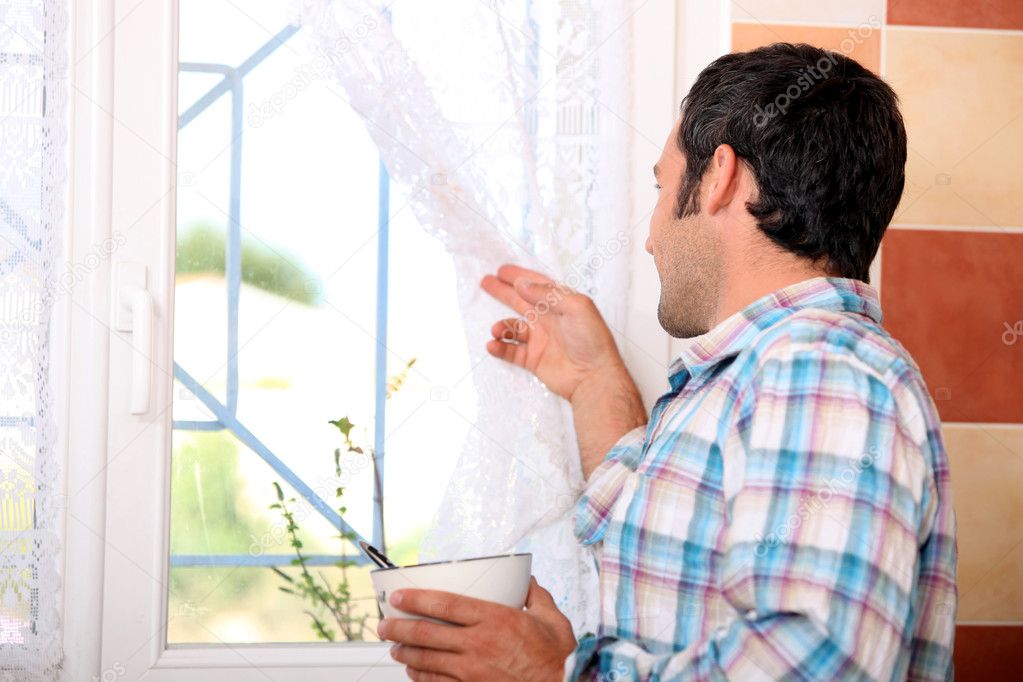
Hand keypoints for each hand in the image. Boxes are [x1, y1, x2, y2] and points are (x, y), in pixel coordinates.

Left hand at [377, 577, 575, 681]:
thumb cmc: (557, 658)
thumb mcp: (553, 620)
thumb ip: (536, 596)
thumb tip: (527, 581)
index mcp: (495, 619)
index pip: (445, 605)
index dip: (417, 599)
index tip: (399, 596)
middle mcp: (479, 644)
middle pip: (427, 633)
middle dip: (399, 627)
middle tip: (385, 624)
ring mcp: (472, 671)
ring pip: (427, 660)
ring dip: (405, 652)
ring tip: (394, 646)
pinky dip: (421, 677)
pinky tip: (413, 671)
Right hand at [482, 264, 646, 475]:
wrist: (593, 377)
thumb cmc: (592, 340)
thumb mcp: (577, 307)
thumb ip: (548, 294)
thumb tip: (522, 284)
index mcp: (560, 305)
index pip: (536, 286)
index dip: (519, 277)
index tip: (501, 270)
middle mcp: (549, 320)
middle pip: (520, 302)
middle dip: (503, 292)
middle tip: (485, 283)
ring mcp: (540, 340)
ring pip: (513, 328)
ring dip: (502, 326)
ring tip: (496, 330)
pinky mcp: (533, 360)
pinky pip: (511, 352)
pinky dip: (500, 348)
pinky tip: (493, 345)